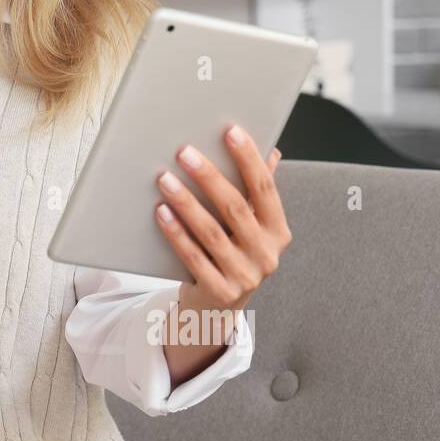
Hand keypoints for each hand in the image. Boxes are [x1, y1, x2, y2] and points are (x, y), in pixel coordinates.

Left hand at [152, 126, 290, 339]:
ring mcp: (245, 276)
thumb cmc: (233, 254)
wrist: (217, 309)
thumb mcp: (251, 226)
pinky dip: (176, 234)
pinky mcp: (219, 291)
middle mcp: (266, 254)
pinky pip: (193, 257)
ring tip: (163, 179)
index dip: (249, 159)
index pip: (265, 188)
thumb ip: (258, 192)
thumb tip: (271, 150)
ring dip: (186, 203)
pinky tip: (161, 212)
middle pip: (235, 207)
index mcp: (278, 231)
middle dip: (209, 177)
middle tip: (184, 152)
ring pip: (211, 232)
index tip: (231, 131)